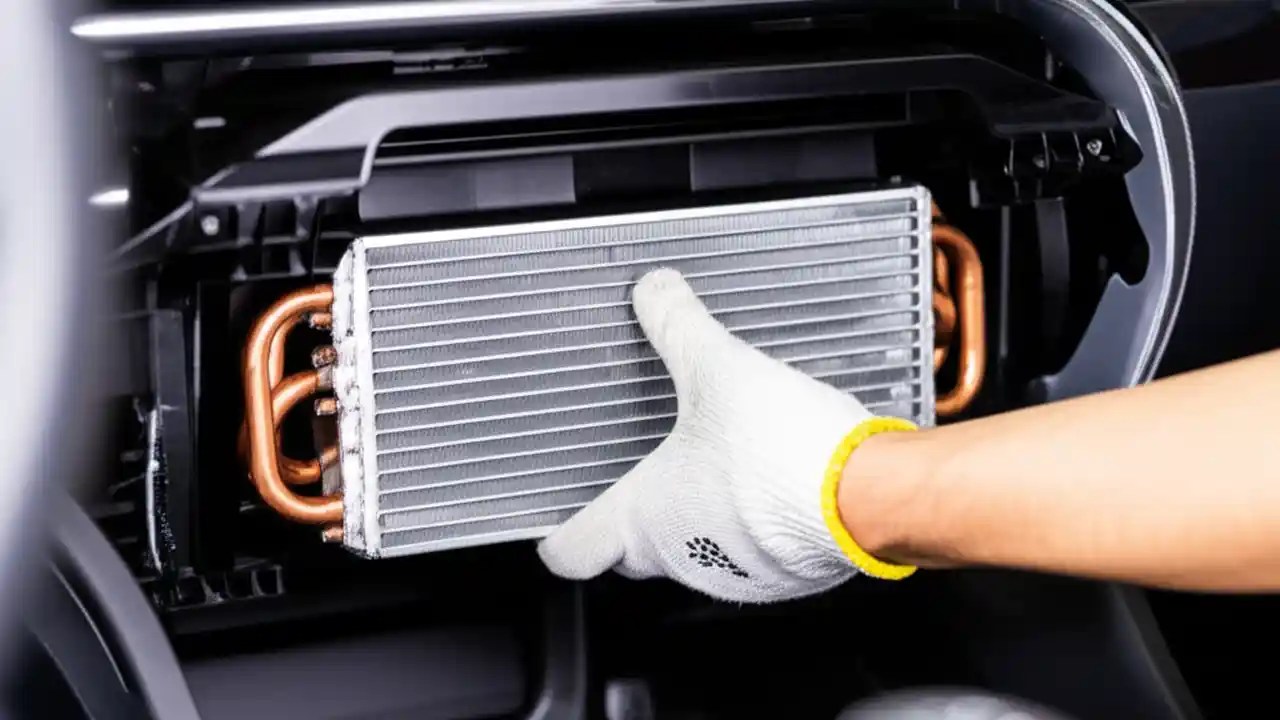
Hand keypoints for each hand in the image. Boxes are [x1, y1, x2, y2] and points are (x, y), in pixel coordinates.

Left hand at [537, 269, 914, 602]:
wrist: (865, 493)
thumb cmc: (784, 452)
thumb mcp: (716, 366)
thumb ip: (676, 324)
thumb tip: (654, 291)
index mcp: (643, 517)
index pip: (572, 551)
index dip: (560, 534)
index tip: (560, 520)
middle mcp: (680, 557)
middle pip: (628, 554)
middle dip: (628, 519)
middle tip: (641, 474)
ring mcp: (733, 574)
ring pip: (690, 556)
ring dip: (691, 521)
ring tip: (713, 468)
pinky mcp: (783, 576)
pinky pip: (746, 558)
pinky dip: (745, 529)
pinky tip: (766, 485)